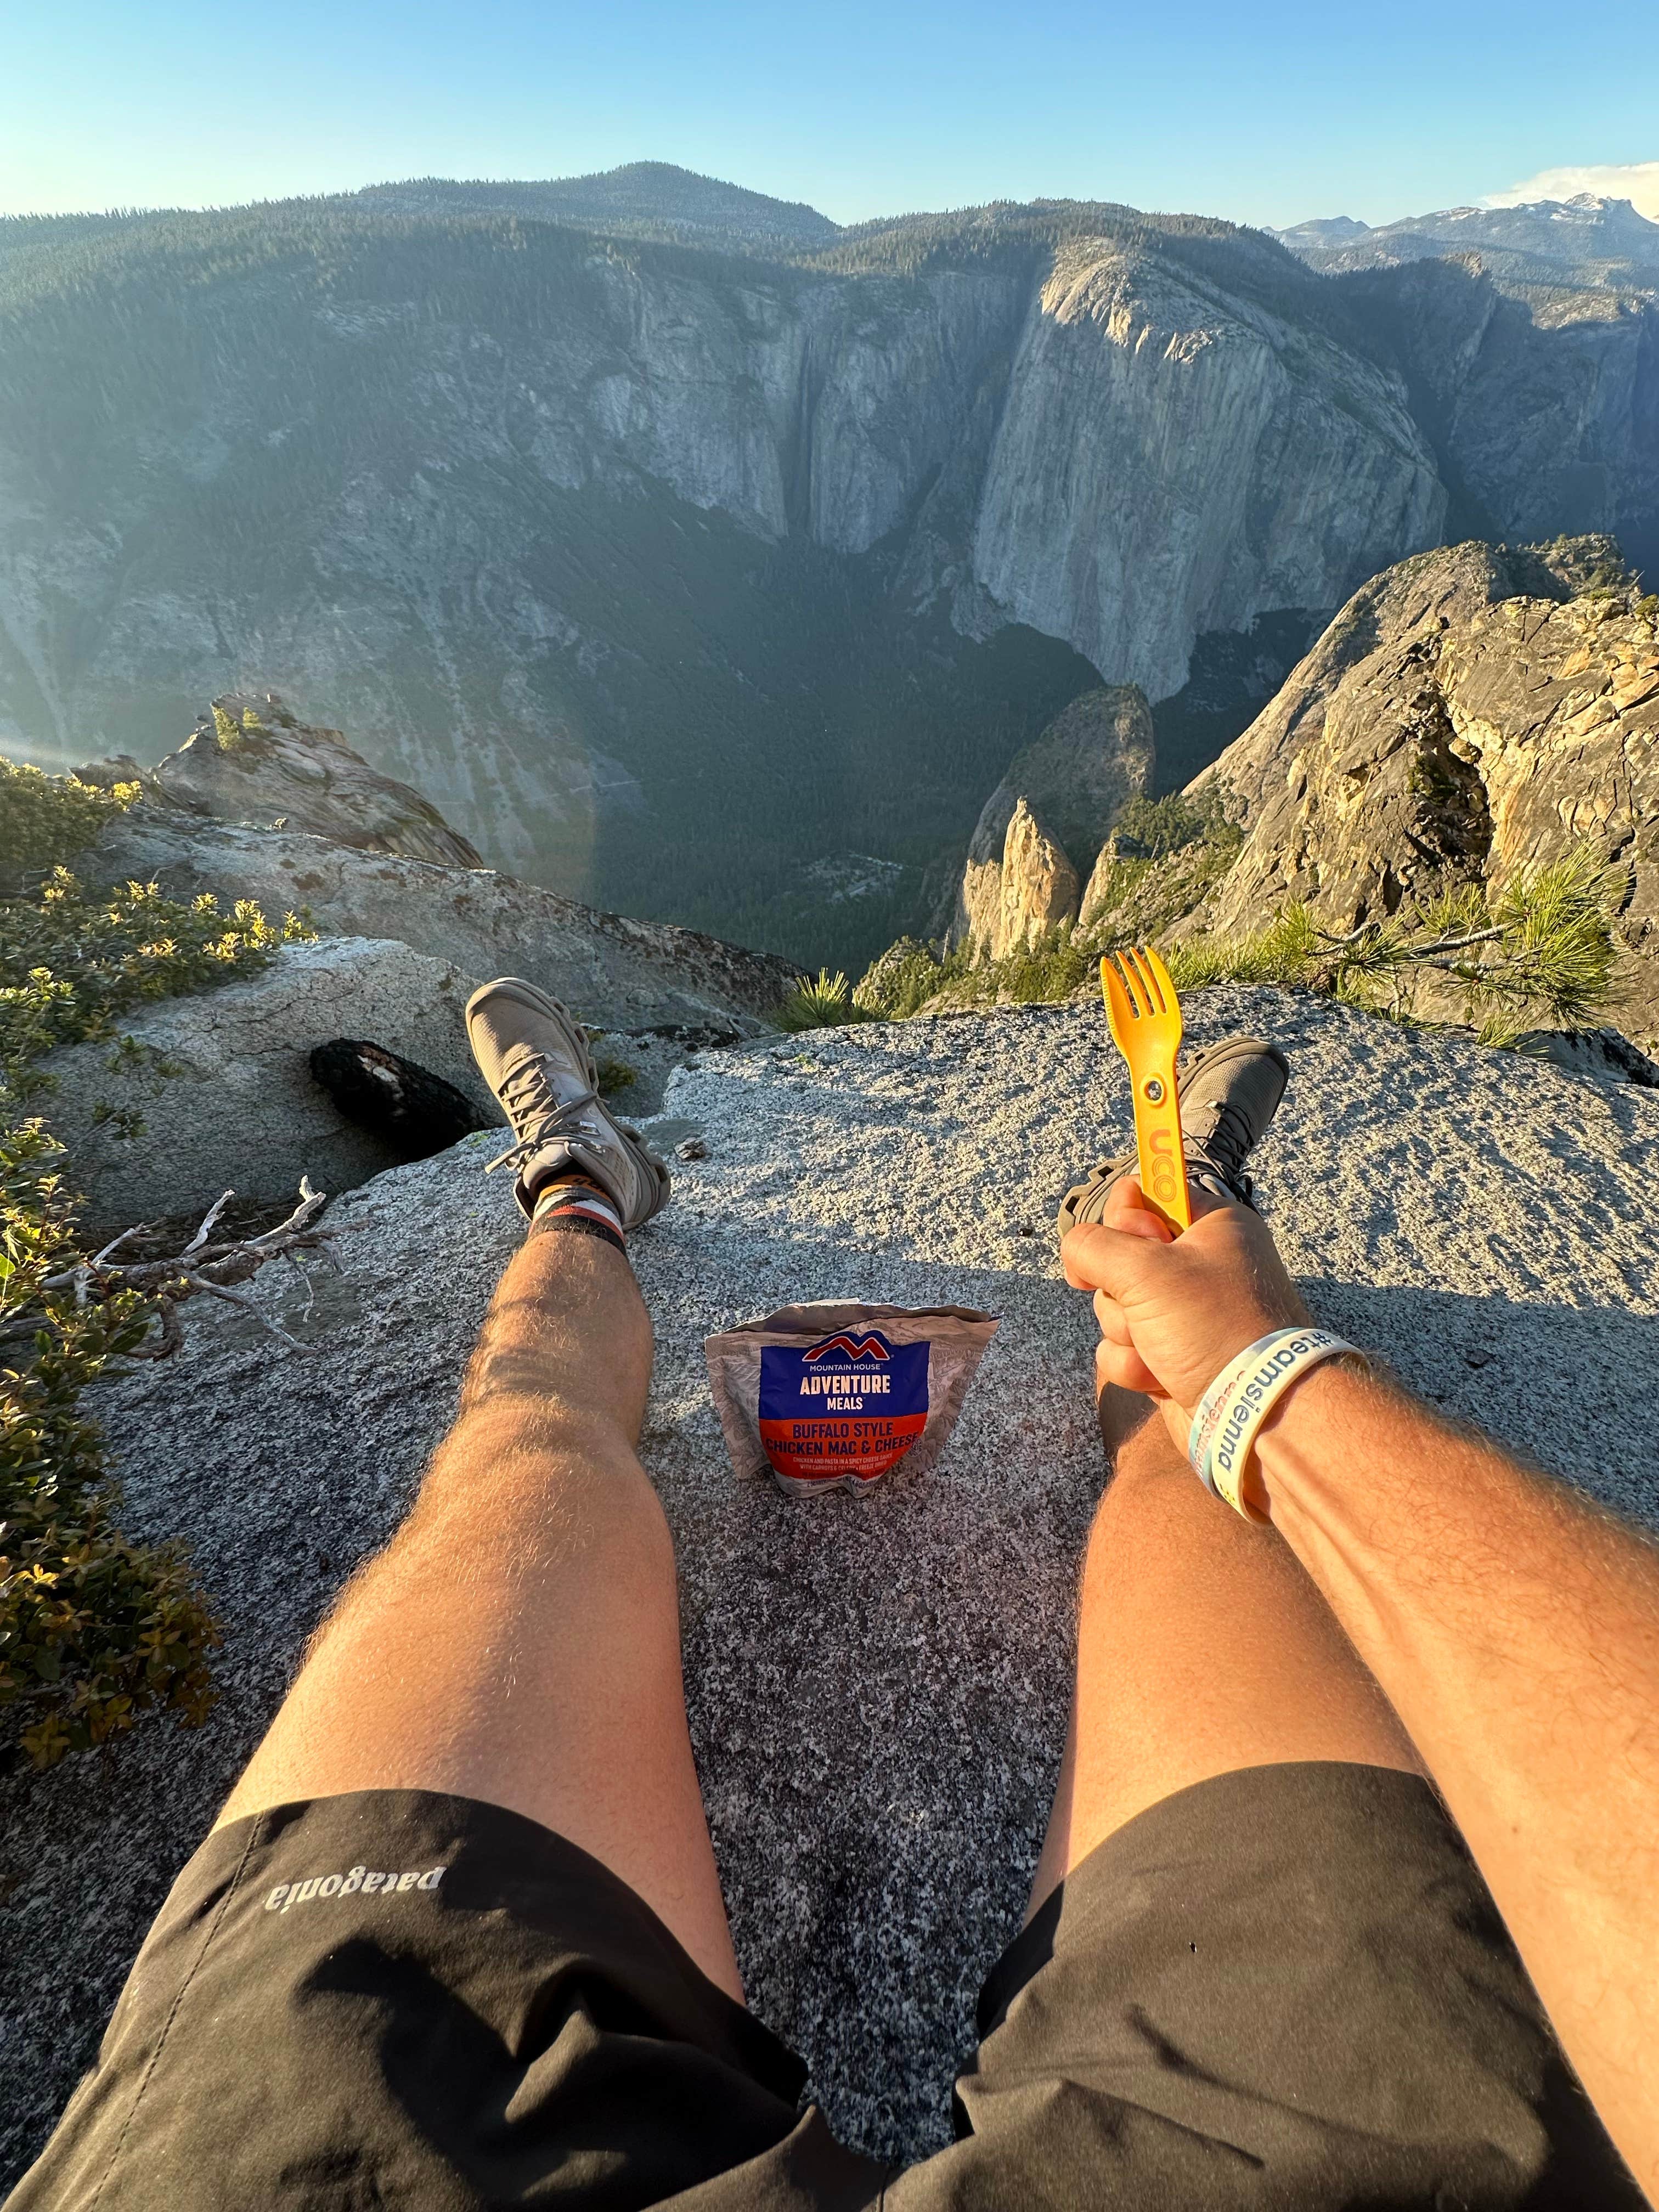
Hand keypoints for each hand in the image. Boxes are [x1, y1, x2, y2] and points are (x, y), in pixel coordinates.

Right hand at [1061, 1177, 1310, 1450]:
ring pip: (1116, 1307)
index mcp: (1211, 1227)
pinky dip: (1133, 1366)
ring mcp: (1186, 1314)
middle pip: (1119, 1258)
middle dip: (1120, 1291)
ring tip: (1158, 1349)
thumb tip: (1076, 1251)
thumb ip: (1094, 1245)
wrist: (1256, 1413)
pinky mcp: (1173, 1355)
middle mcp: (1200, 1266)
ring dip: (1125, 1333)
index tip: (1131, 1238)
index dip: (1126, 1220)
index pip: (1146, 1196)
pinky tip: (1159, 1377)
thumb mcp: (1145, 1270)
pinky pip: (1124, 1349)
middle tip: (1148, 1304)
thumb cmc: (1213, 1329)